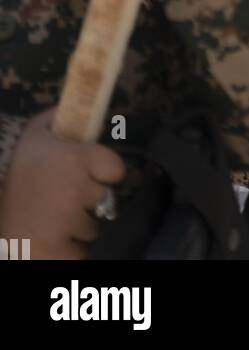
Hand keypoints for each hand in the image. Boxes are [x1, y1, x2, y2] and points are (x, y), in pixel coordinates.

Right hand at [0, 108, 124, 259]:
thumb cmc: (18, 172)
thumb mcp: (34, 135)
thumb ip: (60, 118)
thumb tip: (89, 112)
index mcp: (76, 159)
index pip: (116, 168)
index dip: (104, 172)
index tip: (91, 173)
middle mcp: (77, 189)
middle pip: (105, 198)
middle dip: (89, 198)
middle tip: (66, 196)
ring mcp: (70, 222)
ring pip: (94, 226)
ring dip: (79, 223)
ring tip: (54, 215)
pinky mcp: (60, 250)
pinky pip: (82, 250)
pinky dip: (71, 247)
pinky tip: (53, 235)